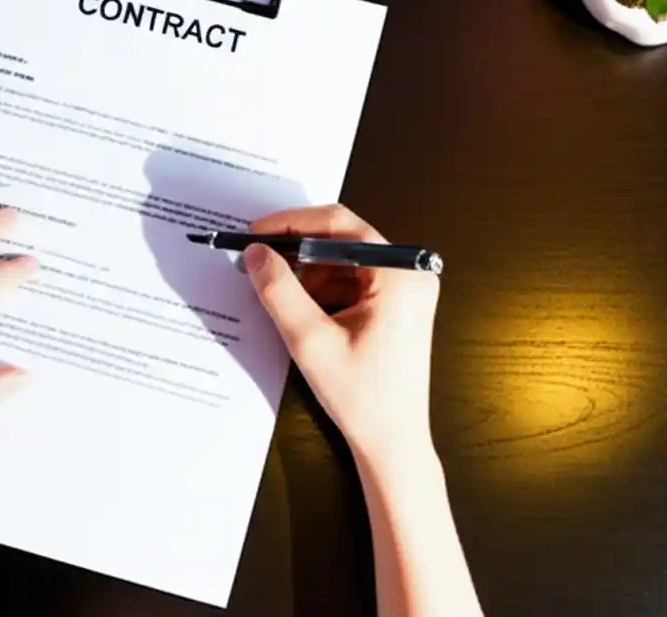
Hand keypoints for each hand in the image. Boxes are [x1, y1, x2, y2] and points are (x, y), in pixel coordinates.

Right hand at [244, 205, 439, 463]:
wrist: (393, 443)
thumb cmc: (362, 398)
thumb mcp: (309, 341)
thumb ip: (279, 291)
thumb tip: (256, 254)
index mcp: (399, 274)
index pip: (339, 224)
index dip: (291, 223)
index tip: (255, 233)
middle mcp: (410, 273)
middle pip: (342, 240)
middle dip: (297, 252)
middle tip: (259, 264)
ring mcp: (407, 290)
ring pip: (344, 262)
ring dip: (309, 276)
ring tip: (283, 304)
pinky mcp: (398, 306)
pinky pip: (354, 282)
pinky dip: (324, 292)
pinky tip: (303, 317)